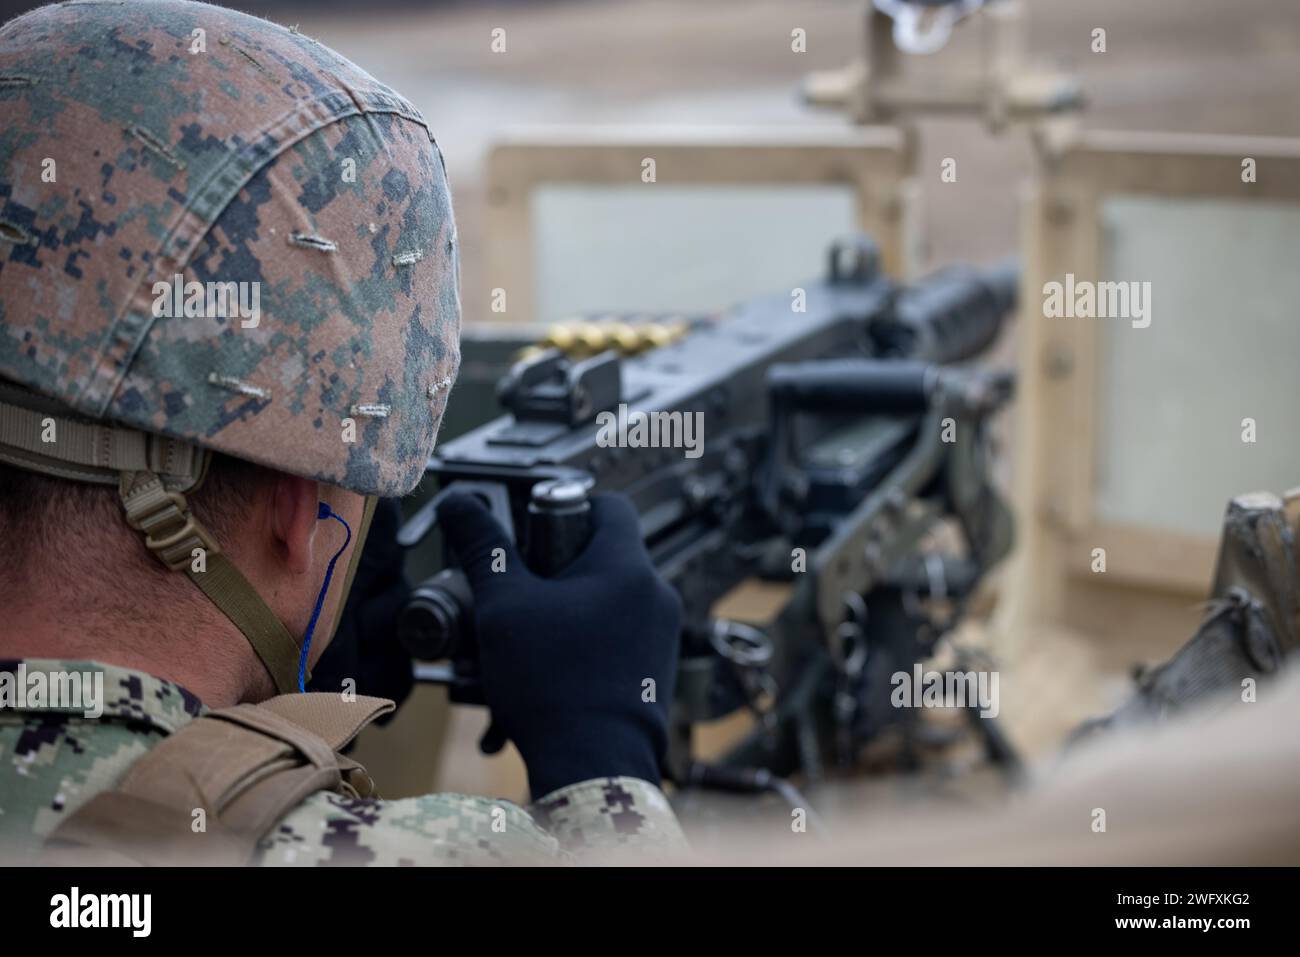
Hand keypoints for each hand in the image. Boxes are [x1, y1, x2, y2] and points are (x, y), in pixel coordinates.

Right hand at [436, 491, 680, 796]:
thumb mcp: (502, 607)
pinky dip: (579, 650)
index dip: (565, 507)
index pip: (608, 505)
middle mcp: (656, 595)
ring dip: (560, 616)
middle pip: (601, 556)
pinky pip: (615, 642)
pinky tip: (541, 679)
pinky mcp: (655, 670)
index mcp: (628, 566)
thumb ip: (482, 548)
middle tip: (515, 594)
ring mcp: (661, 635)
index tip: (530, 532)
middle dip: (552, 571)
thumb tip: (458, 504)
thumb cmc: (552, 685)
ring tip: (519, 647)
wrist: (595, 766)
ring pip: (604, 604)